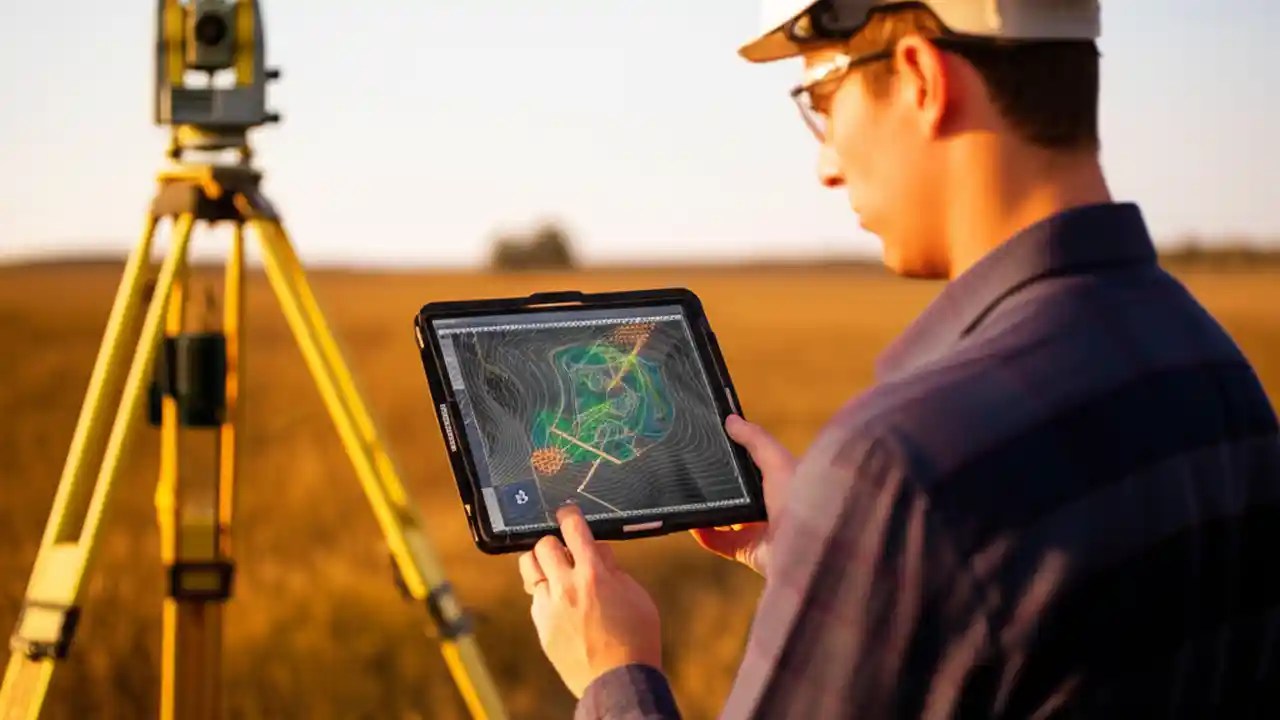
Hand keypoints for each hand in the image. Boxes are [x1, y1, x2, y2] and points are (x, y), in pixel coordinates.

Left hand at [518, 504, 662, 697]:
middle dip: (556, 542)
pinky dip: (545, 592)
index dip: (569, 515)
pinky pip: (534, 597)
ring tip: (555, 569)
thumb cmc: (636, 638)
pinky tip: (560, 601)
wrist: (618, 680)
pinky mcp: (541, 626)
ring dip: (541, 562)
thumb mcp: (636, 595)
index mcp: (593, 574)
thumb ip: (614, 568)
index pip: (573, 529)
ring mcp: (549, 607)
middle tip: (566, 549)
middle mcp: (566, 586)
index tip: (567, 513)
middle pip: (544, 544)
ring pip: (529, 567)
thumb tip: (598, 550)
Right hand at [690, 414, 795, 576]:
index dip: (742, 457)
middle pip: (743, 493)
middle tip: (696, 471)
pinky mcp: (750, 552)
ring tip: (688, 495)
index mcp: (786, 482)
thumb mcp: (777, 461)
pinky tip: (690, 521)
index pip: (760, 466)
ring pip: (730, 519)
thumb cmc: (801, 498)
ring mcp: (762, 531)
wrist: (806, 547)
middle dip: (723, 484)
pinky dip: (705, 534)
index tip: (717, 446)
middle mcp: (774, 507)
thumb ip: (755, 440)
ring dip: (710, 510)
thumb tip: (730, 419)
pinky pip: (722, 542)